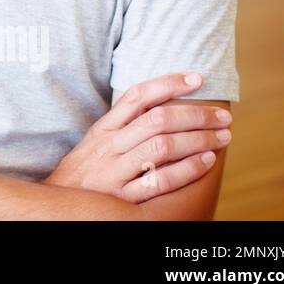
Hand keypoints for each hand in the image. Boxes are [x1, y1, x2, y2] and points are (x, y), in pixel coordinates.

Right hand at [45, 72, 231, 202]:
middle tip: (223, 116)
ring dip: (198, 139)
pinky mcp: (123, 197)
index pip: (138, 96)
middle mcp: (110, 146)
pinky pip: (159, 181)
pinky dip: (186, 170)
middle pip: (157, 120)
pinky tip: (206, 162)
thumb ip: (123, 124)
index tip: (197, 78)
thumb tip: (160, 104)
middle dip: (196, 114)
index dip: (169, 83)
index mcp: (104, 129)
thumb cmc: (85, 171)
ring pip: (162, 147)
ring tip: (223, 137)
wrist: (59, 205)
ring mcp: (116, 171)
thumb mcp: (96, 141)